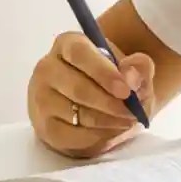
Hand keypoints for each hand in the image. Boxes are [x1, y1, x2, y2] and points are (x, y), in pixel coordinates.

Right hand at [27, 32, 155, 158]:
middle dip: (110, 104)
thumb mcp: (134, 69)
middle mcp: (47, 68)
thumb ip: (140, 67)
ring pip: (75, 113)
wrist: (96, 104)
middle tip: (133, 113)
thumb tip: (131, 78)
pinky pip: (70, 135)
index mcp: (68, 44)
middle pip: (77, 88)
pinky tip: (110, 132)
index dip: (103, 73)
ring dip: (106, 121)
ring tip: (126, 122)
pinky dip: (95, 137)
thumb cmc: (113, 81)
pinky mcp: (43, 125)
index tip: (126, 91)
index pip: (79, 53)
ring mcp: (41, 98)